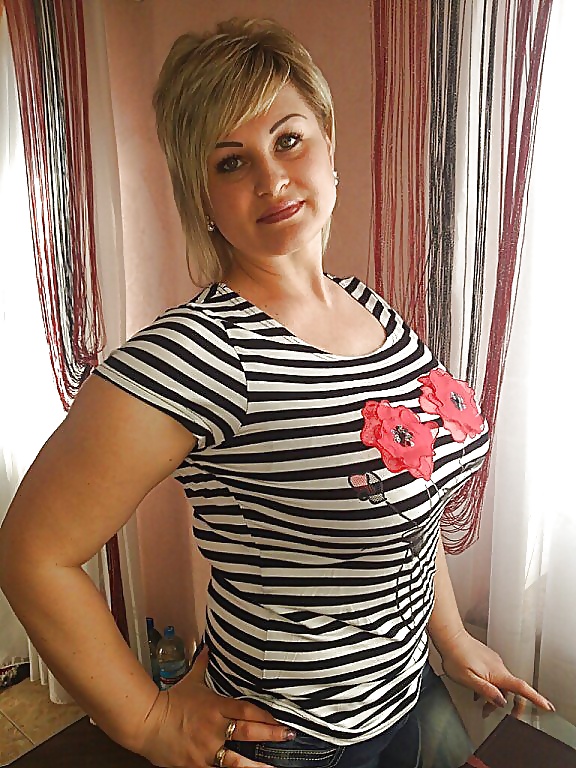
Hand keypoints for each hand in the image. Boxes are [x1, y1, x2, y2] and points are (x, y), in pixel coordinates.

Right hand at [134, 647, 292, 766]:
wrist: (146, 722)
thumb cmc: (171, 701)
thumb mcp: (190, 681)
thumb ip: (202, 665)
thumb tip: (207, 648)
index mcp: (215, 706)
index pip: (247, 711)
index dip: (266, 716)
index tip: (280, 720)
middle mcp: (214, 728)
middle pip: (248, 732)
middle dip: (270, 735)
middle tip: (288, 736)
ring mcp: (206, 749)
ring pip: (236, 760)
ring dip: (256, 766)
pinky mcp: (197, 765)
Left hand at [437, 629, 554, 717]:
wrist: (449, 637)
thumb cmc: (455, 657)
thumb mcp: (468, 679)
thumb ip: (486, 691)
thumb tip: (501, 701)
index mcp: (497, 673)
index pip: (521, 688)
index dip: (536, 698)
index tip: (547, 706)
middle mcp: (498, 666)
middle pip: (512, 689)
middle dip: (512, 704)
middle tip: (507, 716)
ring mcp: (493, 662)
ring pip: (502, 684)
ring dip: (496, 697)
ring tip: (483, 706)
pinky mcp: (487, 659)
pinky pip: (494, 677)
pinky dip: (490, 687)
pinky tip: (478, 691)